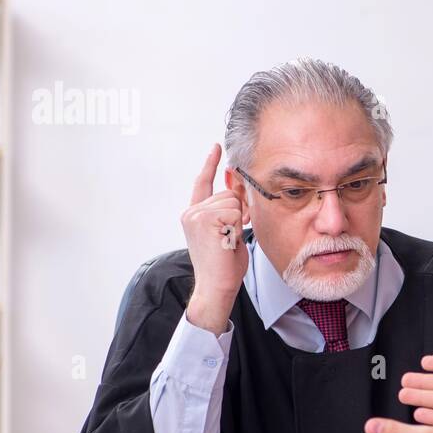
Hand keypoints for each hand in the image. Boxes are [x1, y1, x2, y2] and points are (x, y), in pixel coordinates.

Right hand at [182, 143, 248, 334]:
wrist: (216, 286)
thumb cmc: (224, 265)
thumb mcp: (227, 233)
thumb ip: (229, 213)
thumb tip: (240, 191)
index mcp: (194, 215)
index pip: (203, 183)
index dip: (210, 164)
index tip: (216, 147)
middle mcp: (192, 212)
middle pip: (229, 194)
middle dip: (238, 214)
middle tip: (230, 238)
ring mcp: (196, 215)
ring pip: (233, 202)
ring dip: (237, 222)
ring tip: (227, 241)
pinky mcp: (204, 218)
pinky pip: (234, 211)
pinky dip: (236, 227)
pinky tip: (226, 241)